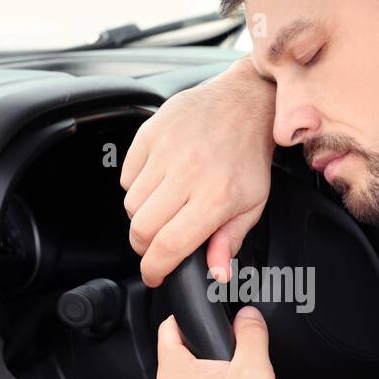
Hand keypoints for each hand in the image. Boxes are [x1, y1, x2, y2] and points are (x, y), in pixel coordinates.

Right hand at [121, 57, 275, 286]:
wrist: (244, 103)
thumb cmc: (249, 156)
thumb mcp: (252, 204)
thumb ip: (229, 241)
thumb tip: (216, 273)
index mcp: (215, 196)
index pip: (169, 246)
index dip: (155, 269)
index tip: (154, 275)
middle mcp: (187, 172)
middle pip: (141, 229)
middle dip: (145, 246)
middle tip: (158, 244)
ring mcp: (165, 151)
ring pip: (131, 205)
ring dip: (142, 215)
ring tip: (165, 205)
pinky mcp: (149, 134)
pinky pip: (126, 177)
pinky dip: (137, 187)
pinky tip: (159, 181)